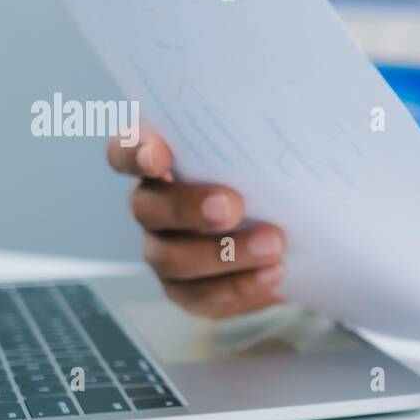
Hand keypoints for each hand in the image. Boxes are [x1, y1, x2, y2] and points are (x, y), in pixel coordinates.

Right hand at [107, 129, 286, 318]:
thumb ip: (260, 137)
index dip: (134, 152)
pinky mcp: (187, 290)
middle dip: (188, 208)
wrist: (294, 233)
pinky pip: (203, 295)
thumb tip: (292, 124)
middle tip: (232, 207)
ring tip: (272, 245)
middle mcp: (153, 205)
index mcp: (161, 161)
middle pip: (147, 207)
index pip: (125, 150)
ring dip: (224, 254)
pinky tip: (273, 274)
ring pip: (173, 258)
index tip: (158, 154)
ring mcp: (164, 250)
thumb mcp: (266, 151)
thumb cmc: (270, 179)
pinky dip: (240, 287)